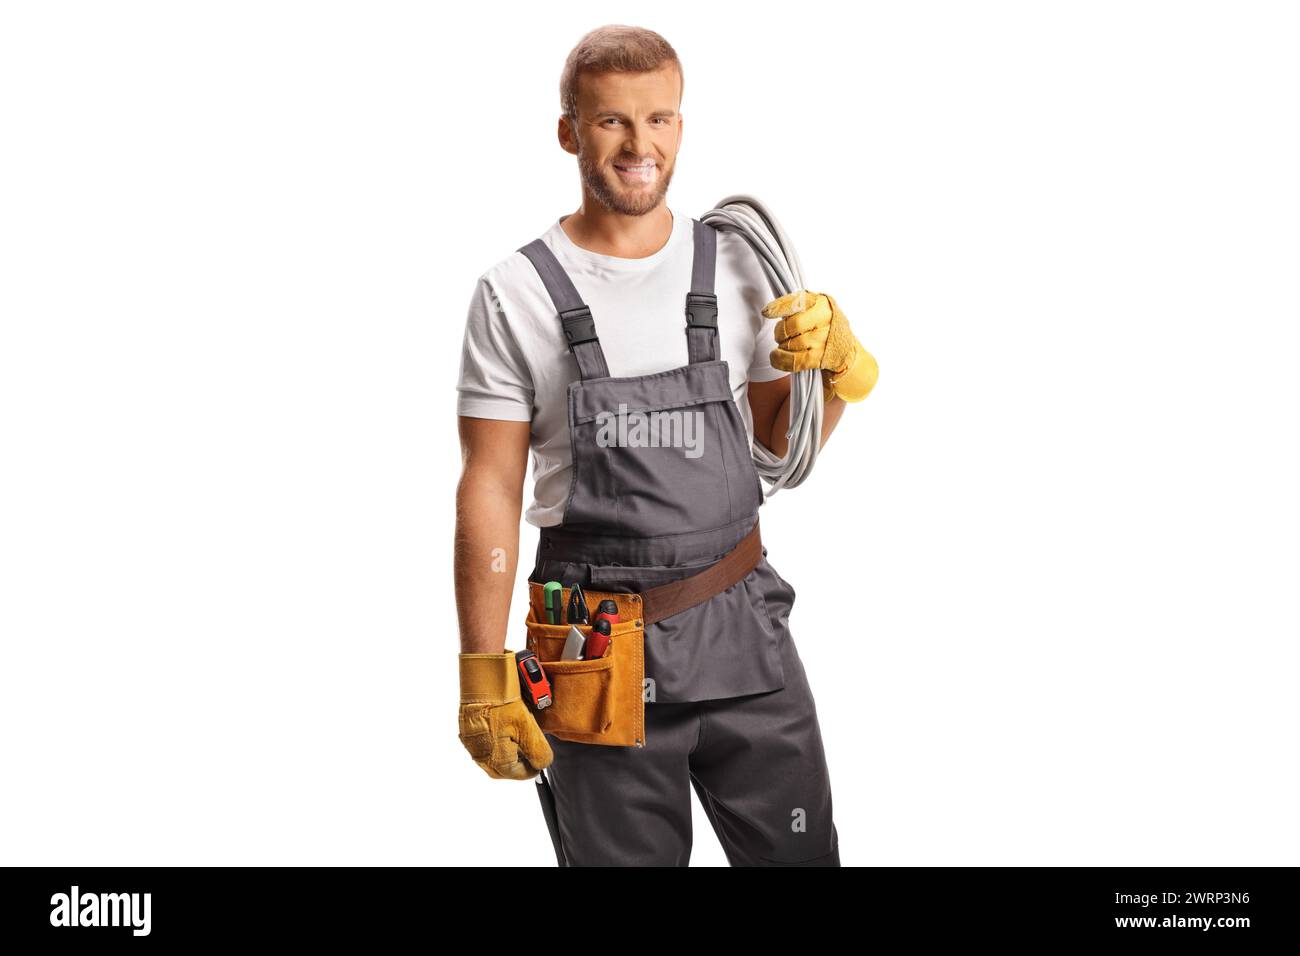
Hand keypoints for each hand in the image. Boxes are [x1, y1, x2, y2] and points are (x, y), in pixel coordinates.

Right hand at [459, 653, 553, 779]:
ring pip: (491, 757)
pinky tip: (504, 729)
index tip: (540, 762)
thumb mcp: (529, 729)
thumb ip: (538, 752)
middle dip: (518, 764)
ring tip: (519, 740)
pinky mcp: (467, 730)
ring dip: (506, 753)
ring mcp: (471, 742)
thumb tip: (541, 764)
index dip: (532, 769)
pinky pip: (482, 743)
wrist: (483, 680)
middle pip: (502, 769)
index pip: (517, 774)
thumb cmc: (503, 703)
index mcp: (494, 759)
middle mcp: (479, 754)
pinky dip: (495, 742)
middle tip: (530, 754)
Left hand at [763, 290, 877, 402]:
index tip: (766, 312)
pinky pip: (794, 360)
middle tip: (780, 334)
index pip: (798, 301)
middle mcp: (826, 319)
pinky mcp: (820, 358)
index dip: (780, 307)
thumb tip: (768, 310)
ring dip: (781, 346)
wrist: (845, 349)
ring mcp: (824, 340)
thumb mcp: (815, 308)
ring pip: (792, 344)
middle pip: (793, 325)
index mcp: (822, 302)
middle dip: (780, 331)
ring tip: (784, 345)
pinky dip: (781, 360)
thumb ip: (796, 305)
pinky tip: (777, 357)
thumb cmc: (823, 325)